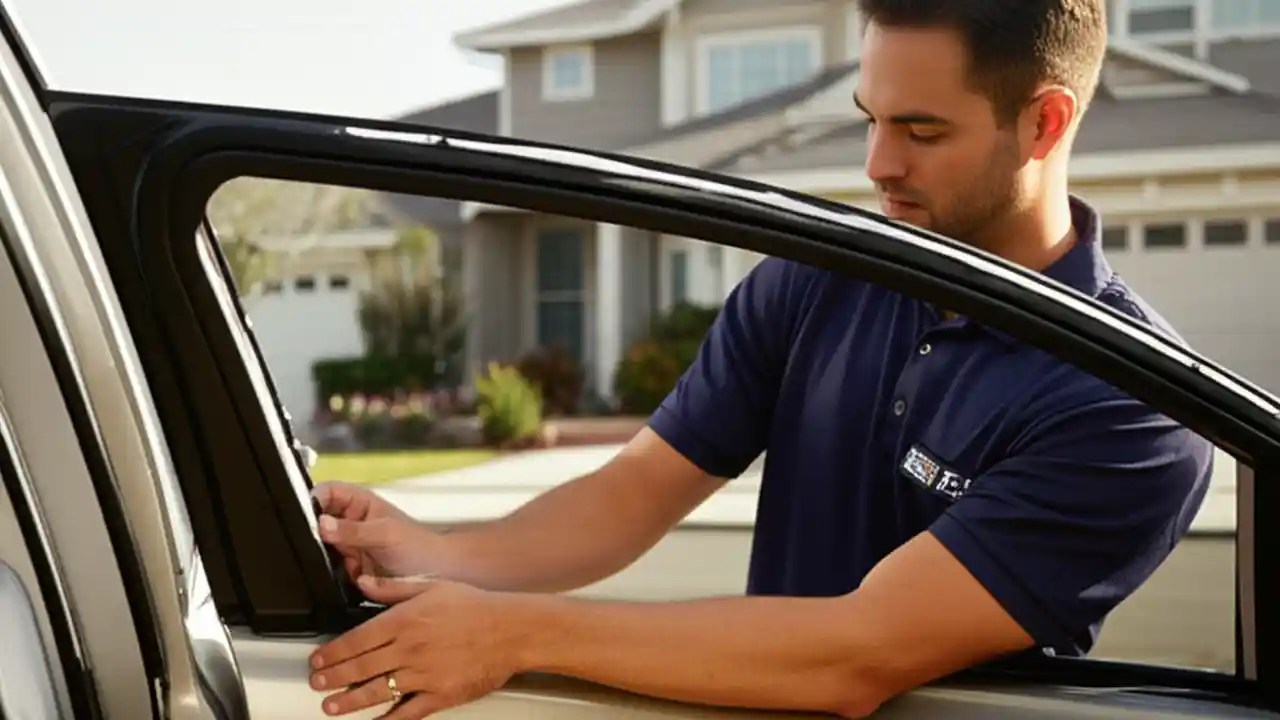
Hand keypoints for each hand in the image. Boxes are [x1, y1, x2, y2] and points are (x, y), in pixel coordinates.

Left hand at [308, 576, 525, 717]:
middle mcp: (410, 649)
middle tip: (317, 682)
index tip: (318, 659)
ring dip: (349, 700)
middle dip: (333, 677)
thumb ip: (393, 587)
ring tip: (331, 706)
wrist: (512, 629)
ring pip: (377, 691)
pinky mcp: (440, 695)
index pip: (358, 639)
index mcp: (405, 620)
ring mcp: (424, 674)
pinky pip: (408, 712)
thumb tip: (363, 581)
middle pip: (361, 666)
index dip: (333, 652)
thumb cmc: (476, 606)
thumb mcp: (432, 585)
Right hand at [313, 481, 442, 582]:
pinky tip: (346, 575)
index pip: (327, 492)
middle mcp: (350, 523)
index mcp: (359, 503)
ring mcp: (348, 547)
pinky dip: (331, 574)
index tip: (302, 514)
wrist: (438, 578)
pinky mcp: (349, 571)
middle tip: (323, 543)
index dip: (313, 499)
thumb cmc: (420, 548)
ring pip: (320, 548)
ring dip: (324, 556)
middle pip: (317, 521)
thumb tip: (322, 525)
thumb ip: (354, 531)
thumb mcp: (386, 534)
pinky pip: (329, 570)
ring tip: (344, 561)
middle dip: (315, 533)